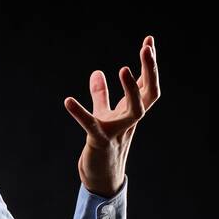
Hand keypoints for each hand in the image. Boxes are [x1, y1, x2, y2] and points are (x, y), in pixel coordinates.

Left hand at [64, 36, 159, 197]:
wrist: (100, 178)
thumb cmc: (104, 145)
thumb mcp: (103, 115)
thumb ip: (101, 95)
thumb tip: (97, 72)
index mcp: (131, 112)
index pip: (147, 85)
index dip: (150, 64)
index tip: (149, 40)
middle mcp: (130, 121)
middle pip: (150, 94)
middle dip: (151, 71)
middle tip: (147, 48)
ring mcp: (118, 132)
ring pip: (135, 111)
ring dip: (131, 90)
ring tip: (124, 69)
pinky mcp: (100, 142)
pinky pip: (91, 126)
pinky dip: (79, 113)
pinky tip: (67, 101)